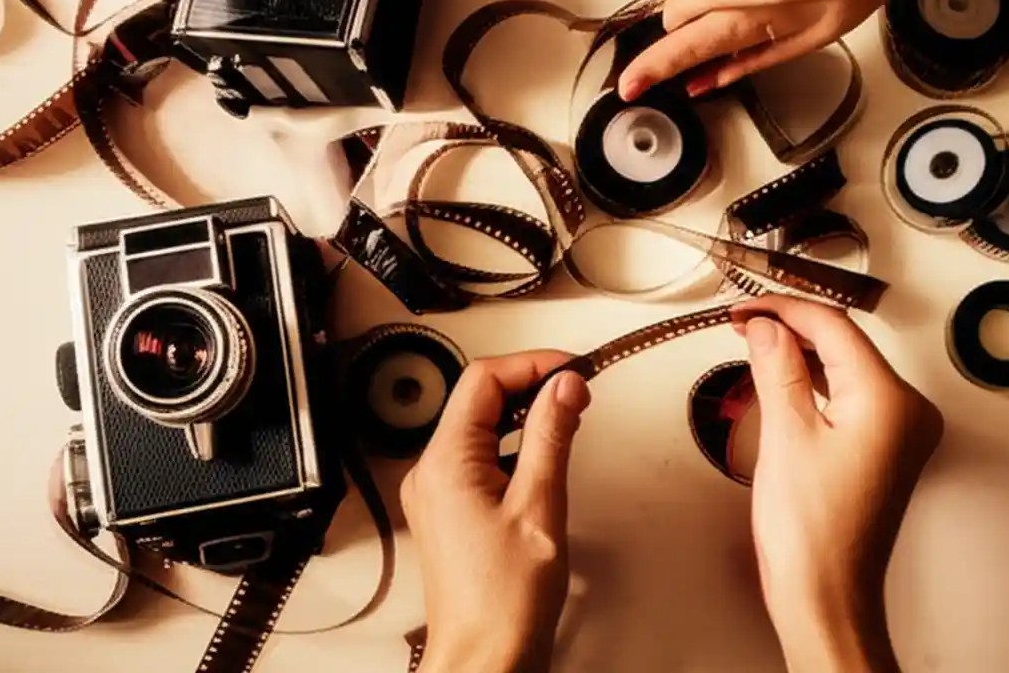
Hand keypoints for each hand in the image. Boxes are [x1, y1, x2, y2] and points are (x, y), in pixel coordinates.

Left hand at [401, 352, 591, 672]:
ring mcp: (437, 493)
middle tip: (577, 389)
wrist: (486, 659)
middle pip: (477, 398)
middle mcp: (431, 473)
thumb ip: (552, 437)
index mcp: (445, 463)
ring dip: (523, 416)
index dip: (532, 365)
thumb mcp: (539, 507)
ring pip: (478, 428)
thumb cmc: (503, 602)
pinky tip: (542, 457)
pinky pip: (478, 459)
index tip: (573, 369)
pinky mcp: (450, 512)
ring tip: (566, 417)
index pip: (483, 380)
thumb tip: (564, 388)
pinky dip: (513, 447)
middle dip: (529, 385)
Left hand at [619, 0, 939, 100]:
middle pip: (730, 30)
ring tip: (656, 82)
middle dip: (675, 56)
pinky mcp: (832, 26)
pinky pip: (777, 52)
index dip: (694, 3)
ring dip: (697, 66)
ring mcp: (828, 17)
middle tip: (635, 80)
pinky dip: (738, 67)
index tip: (667, 13)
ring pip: (747, 43)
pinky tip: (708, 82)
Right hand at [731, 296, 942, 671]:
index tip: (748, 307)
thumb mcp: (784, 436)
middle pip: (847, 344)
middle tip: (745, 320)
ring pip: (850, 369)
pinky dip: (819, 383)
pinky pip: (855, 396)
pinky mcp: (891, 449)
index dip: (785, 310)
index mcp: (890, 401)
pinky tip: (787, 379)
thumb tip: (767, 327)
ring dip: (804, 354)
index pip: (836, 328)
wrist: (826, 594)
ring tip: (757, 344)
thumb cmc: (812, 533)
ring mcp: (905, 432)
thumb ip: (777, 368)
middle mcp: (910, 412)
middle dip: (794, 328)